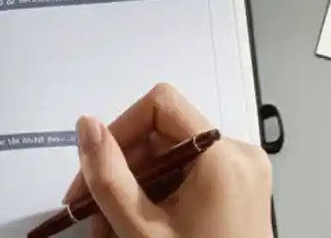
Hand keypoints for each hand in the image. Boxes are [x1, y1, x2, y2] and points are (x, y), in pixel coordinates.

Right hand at [63, 84, 272, 237]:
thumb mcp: (141, 229)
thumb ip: (108, 176)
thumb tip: (86, 126)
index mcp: (222, 155)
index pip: (160, 105)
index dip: (119, 129)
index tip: (92, 167)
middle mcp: (240, 154)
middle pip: (163, 135)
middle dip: (121, 170)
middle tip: (88, 212)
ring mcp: (244, 173)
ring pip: (172, 160)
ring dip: (134, 190)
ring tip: (108, 230)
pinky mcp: (241, 191)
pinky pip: (190, 178)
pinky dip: (159, 198)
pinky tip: (136, 229)